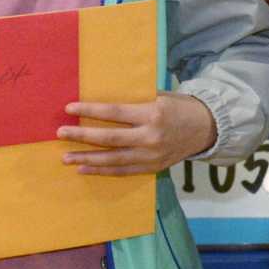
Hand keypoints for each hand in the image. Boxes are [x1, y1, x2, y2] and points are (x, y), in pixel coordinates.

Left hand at [59, 93, 218, 174]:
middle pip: (109, 138)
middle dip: (81, 135)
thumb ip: (136, 101)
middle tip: (60, 133)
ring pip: (112, 159)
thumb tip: (106, 103)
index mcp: (153, 114)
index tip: (69, 108)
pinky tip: (85, 168)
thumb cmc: (182, 107)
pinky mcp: (153, 167)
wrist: (209, 128)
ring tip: (66, 157)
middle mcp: (150, 136)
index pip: (114, 113)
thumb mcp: (162, 97)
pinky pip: (123, 171)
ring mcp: (151, 155)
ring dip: (86, 158)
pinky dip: (102, 170)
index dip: (90, 111)